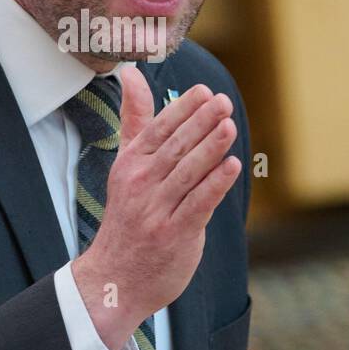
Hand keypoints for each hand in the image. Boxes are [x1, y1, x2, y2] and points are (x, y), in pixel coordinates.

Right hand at [71, 65, 240, 349]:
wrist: (115, 277)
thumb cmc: (128, 214)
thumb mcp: (126, 164)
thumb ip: (135, 119)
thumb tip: (130, 72)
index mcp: (130, 163)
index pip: (158, 129)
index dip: (183, 109)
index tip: (205, 92)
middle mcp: (140, 184)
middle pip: (175, 147)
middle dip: (200, 123)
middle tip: (223, 103)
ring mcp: (156, 210)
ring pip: (188, 173)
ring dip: (210, 148)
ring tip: (230, 126)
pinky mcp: (174, 234)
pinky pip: (198, 204)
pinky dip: (215, 184)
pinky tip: (233, 166)